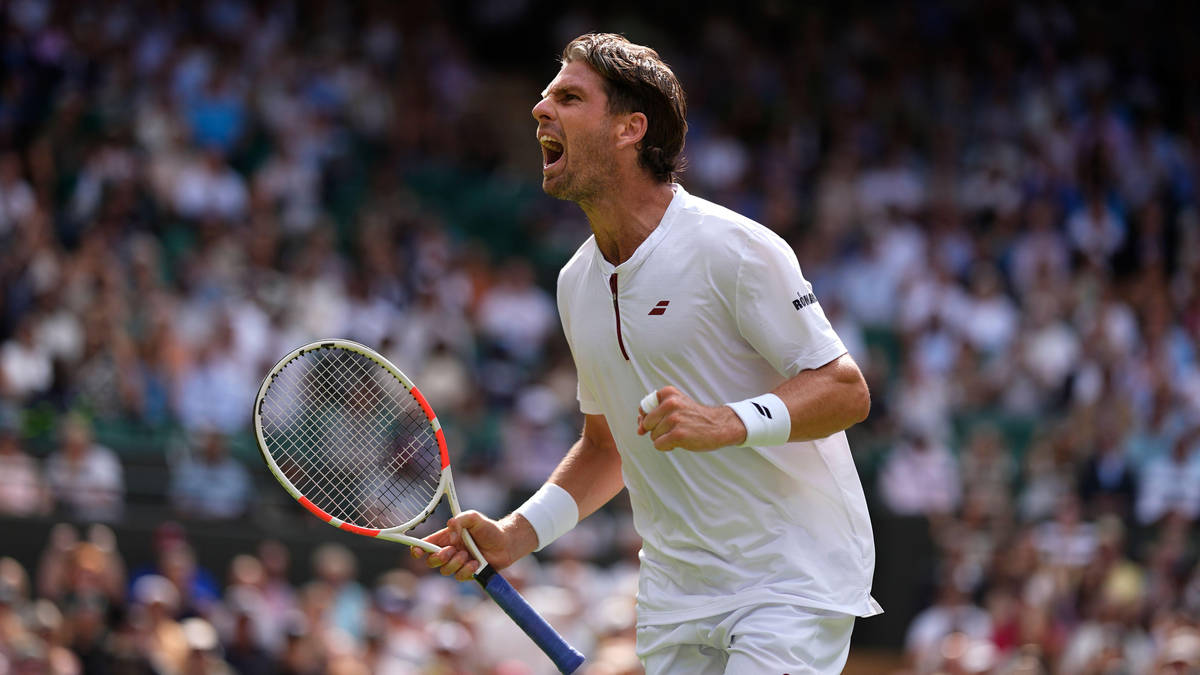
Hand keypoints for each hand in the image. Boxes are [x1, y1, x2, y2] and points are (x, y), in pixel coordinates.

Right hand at [411, 511, 535, 581]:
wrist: (506, 542)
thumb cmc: (489, 529)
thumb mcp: (473, 518)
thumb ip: (459, 521)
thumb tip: (450, 535)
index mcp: (447, 538)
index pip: (426, 545)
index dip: (418, 549)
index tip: (417, 552)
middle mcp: (450, 551)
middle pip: (431, 561)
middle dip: (439, 558)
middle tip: (452, 550)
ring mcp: (458, 564)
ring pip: (445, 570)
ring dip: (455, 563)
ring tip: (469, 555)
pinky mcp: (467, 574)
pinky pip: (459, 577)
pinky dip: (466, 570)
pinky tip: (476, 563)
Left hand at [636, 386, 746, 450]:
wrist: (719, 425)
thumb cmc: (695, 417)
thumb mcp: (677, 405)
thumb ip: (655, 413)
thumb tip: (639, 430)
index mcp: (668, 393)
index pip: (643, 408)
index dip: (648, 418)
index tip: (659, 421)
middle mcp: (670, 403)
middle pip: (646, 424)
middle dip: (656, 430)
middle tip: (673, 428)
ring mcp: (674, 419)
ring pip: (653, 436)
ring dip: (664, 439)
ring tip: (680, 433)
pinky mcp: (678, 434)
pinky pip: (659, 445)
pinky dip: (667, 447)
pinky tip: (679, 442)